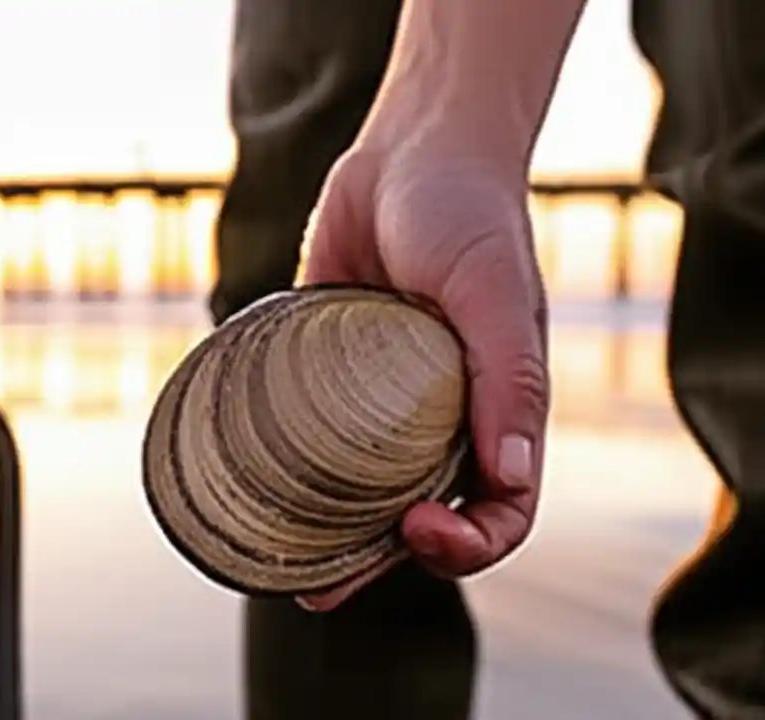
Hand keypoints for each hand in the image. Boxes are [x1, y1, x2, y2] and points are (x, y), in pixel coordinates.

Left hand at [294, 140, 549, 611]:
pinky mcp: (331, 373)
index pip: (500, 510)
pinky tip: (254, 492)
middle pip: (421, 517)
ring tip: (285, 572)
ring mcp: (384, 400)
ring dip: (330, 538)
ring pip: (361, 492)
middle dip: (381, 563)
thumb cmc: (468, 215)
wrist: (407, 152)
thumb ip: (510, 380)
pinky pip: (313, 436)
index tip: (418, 529)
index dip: (468, 544)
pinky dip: (290, 471)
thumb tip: (511, 479)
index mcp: (497, 412)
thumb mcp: (493, 293)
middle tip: (322, 585)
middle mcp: (443, 417)